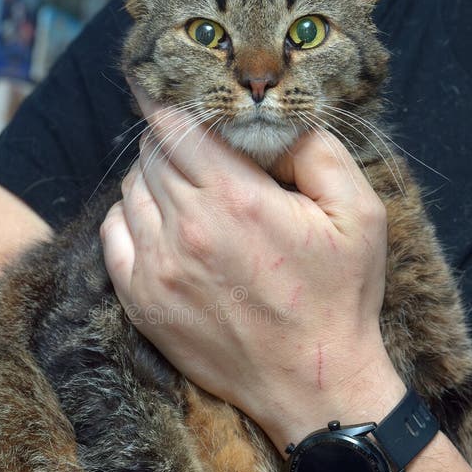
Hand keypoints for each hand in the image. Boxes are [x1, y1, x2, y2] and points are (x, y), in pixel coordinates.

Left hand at [101, 89, 404, 448]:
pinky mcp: (142, 301)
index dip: (168, 100)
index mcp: (237, 199)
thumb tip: (272, 119)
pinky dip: (129, 217)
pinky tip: (160, 223)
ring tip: (186, 189)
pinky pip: (113, 233)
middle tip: (193, 146)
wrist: (312, 385)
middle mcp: (188, 228)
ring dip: (152, 178)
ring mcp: (158, 268)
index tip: (163, 86)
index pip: (176, 125)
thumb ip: (316, 150)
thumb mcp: (358, 214)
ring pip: (130, 190)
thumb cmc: (338, 299)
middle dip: (170, 140)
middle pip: (151, 153)